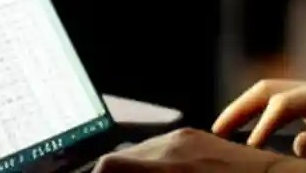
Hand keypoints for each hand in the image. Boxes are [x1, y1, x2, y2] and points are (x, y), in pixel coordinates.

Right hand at [92, 128, 283, 171]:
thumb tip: (116, 172)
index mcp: (167, 168)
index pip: (109, 166)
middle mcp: (172, 147)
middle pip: (120, 159)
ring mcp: (185, 138)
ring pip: (139, 152)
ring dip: (132, 168)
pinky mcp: (195, 136)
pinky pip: (159, 146)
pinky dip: (151, 163)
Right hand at [213, 78, 305, 166]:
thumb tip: (293, 143)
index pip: (284, 103)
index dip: (261, 124)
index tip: (246, 148)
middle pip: (271, 90)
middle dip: (241, 107)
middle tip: (215, 129)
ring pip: (275, 97)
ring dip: (248, 110)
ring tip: (224, 131)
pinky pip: (286, 111)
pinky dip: (264, 119)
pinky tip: (252, 136)